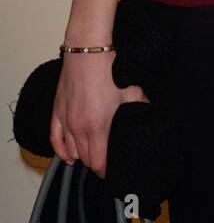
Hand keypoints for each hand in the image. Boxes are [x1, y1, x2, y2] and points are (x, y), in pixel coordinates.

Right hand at [51, 53, 149, 180]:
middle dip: (96, 163)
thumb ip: (140, 105)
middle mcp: (79, 127)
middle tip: (106, 160)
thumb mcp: (130, 90)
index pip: (98, 162)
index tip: (113, 172)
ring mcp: (65, 120)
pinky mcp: (56, 112)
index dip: (106, 170)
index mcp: (97, 126)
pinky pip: (55, 140)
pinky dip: (61, 151)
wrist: (87, 51)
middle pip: (85, 158)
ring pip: (70, 152)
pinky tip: (68, 157)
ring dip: (81, 156)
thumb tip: (149, 111)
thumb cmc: (109, 69)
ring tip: (92, 156)